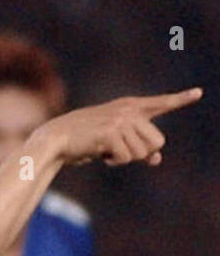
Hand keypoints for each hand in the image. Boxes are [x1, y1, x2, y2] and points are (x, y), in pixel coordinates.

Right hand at [41, 87, 201, 168]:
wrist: (56, 140)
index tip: (198, 93)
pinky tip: (100, 155)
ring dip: (125, 159)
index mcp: (129, 107)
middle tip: (120, 152)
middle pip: (157, 141)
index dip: (180, 99)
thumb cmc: (83, 142)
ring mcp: (120, 120)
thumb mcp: (114, 143)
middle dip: (142, 154)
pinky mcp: (111, 132)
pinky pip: (126, 157)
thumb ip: (138, 148)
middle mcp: (128, 110)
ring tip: (106, 151)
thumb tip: (158, 160)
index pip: (160, 104)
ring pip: (143, 152)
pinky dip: (113, 162)